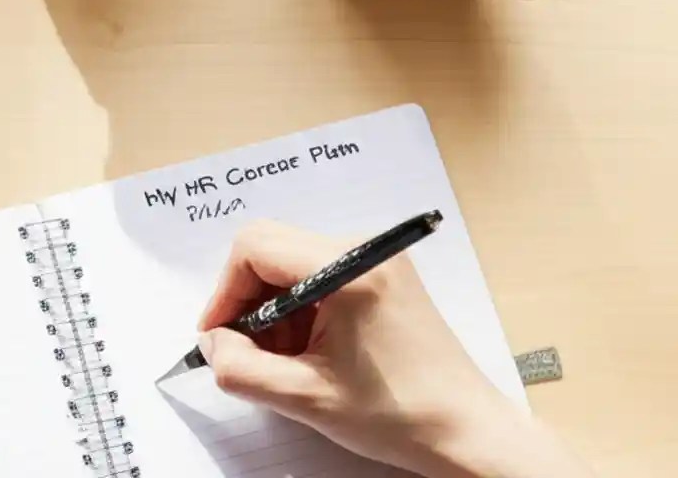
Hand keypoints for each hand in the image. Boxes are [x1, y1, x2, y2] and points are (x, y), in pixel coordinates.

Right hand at [197, 221, 592, 477]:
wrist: (465, 430)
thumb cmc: (400, 415)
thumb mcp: (304, 398)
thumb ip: (241, 368)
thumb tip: (212, 343)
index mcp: (349, 269)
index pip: (255, 248)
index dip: (226, 292)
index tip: (218, 335)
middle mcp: (364, 249)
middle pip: (270, 250)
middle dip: (248, 302)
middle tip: (249, 352)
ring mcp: (376, 258)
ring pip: (290, 264)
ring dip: (273, 310)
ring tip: (286, 361)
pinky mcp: (381, 275)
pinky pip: (317, 275)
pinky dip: (299, 310)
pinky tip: (309, 352)